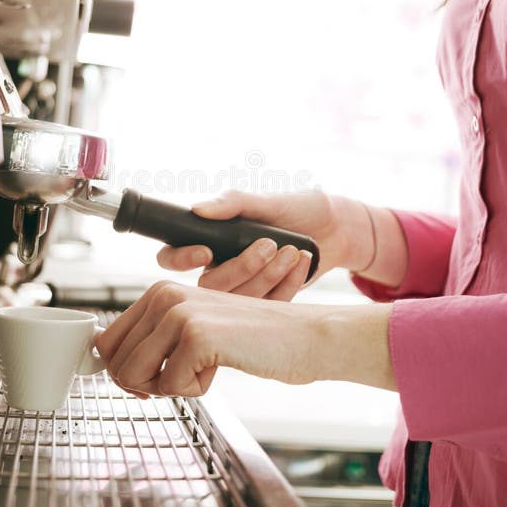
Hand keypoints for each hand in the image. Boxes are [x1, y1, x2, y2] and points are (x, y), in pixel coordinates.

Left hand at [95, 280, 316, 397]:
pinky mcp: (197, 336)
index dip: (125, 372)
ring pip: (134, 376)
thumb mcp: (194, 332)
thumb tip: (111, 367)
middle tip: (187, 374)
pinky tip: (222, 366)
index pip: (106, 342)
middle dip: (147, 383)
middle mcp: (164, 295)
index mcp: (160, 292)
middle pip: (116, 364)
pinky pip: (170, 387)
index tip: (154, 379)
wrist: (304, 336)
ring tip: (205, 366)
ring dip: (171, 386)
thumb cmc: (254, 340)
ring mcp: (179, 313)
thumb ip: (155, 342)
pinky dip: (197, 389)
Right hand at [156, 189, 356, 299]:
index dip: (181, 259)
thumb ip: (232, 203)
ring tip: (290, 251)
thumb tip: (198, 209)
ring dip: (265, 276)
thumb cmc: (296, 208)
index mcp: (209, 241)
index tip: (206, 251)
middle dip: (240, 268)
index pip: (172, 257)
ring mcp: (244, 290)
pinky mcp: (268, 306)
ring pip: (238, 300)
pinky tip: (300, 262)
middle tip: (268, 245)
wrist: (334, 228)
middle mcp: (220, 268)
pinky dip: (287, 284)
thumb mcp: (265, 200)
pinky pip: (268, 306)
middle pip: (209, 286)